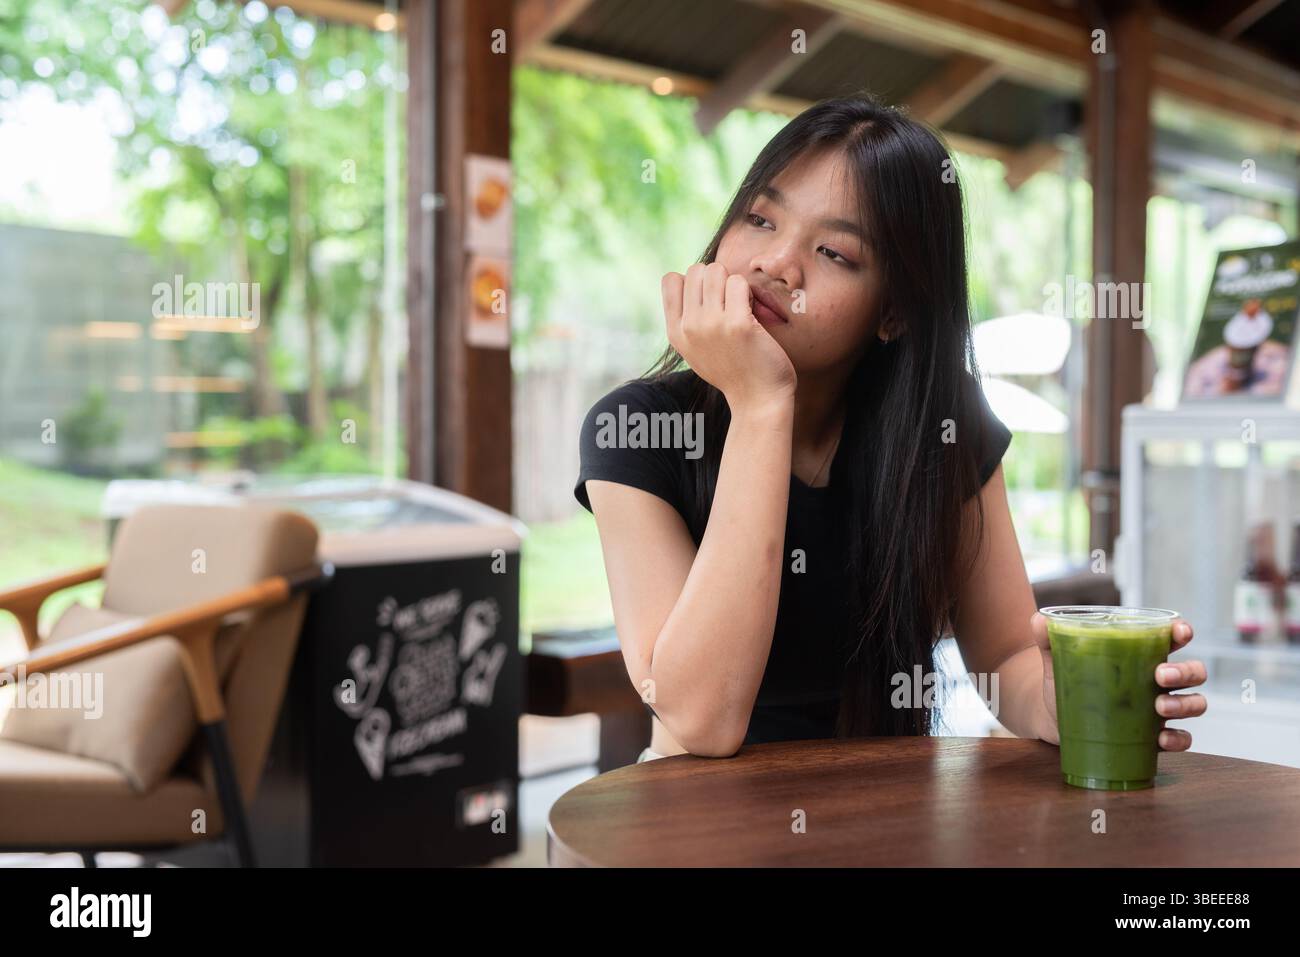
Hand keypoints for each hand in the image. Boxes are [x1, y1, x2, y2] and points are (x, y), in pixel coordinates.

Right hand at [661, 262, 795, 409]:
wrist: (757, 400)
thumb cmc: (731, 370)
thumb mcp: (694, 349)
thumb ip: (685, 319)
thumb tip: (683, 278)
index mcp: (675, 332)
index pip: (670, 279)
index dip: (693, 282)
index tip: (709, 301)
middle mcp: (689, 327)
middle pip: (696, 270)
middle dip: (716, 279)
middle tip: (729, 303)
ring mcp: (711, 325)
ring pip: (717, 271)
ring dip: (732, 283)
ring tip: (740, 306)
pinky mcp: (738, 324)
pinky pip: (739, 283)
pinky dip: (748, 293)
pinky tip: (752, 313)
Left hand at [1029, 612, 1206, 750]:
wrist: (1051, 716)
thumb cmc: (1063, 679)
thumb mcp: (1056, 659)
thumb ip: (1048, 638)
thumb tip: (1038, 620)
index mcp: (1139, 654)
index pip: (1172, 638)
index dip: (1183, 633)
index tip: (1181, 633)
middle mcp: (1156, 680)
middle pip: (1193, 672)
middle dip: (1185, 672)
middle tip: (1159, 676)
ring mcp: (1158, 709)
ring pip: (1194, 704)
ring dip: (1185, 705)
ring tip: (1159, 707)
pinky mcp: (1152, 736)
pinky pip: (1182, 738)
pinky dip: (1179, 739)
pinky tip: (1161, 739)